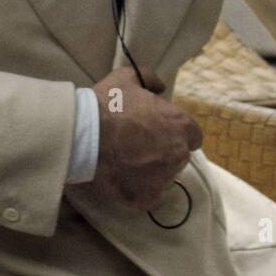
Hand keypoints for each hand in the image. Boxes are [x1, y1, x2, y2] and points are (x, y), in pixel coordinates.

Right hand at [88, 64, 202, 211]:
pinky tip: (122, 177)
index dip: (175, 132)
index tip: (158, 130)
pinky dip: (139, 189)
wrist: (83, 136)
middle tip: (138, 144)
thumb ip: (149, 78)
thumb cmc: (108, 105)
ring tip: (127, 161)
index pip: (192, 134)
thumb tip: (161, 86)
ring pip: (164, 176)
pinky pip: (149, 195)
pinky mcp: (146, 197)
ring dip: (152, 170)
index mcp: (180, 125)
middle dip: (164, 151)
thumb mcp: (127, 78)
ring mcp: (163, 179)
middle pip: (178, 156)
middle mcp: (178, 154)